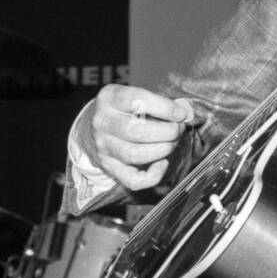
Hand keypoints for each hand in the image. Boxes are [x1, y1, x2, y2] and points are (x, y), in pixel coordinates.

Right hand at [77, 85, 198, 190]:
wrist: (91, 128)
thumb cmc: (123, 111)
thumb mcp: (134, 97)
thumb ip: (159, 103)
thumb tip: (184, 113)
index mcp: (109, 98)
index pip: (137, 100)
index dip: (164, 108)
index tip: (181, 114)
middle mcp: (102, 122)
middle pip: (137, 131)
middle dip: (167, 132)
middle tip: (179, 129)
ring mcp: (103, 147)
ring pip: (135, 155)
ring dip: (163, 150)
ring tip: (173, 143)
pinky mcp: (108, 167)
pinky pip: (133, 180)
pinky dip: (154, 175)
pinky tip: (163, 163)